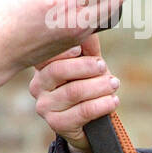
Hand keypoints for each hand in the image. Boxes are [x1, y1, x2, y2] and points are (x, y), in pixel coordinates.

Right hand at [29, 32, 119, 152]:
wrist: (90, 126)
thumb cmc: (88, 88)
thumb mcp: (89, 66)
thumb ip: (88, 48)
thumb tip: (91, 26)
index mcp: (42, 67)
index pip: (47, 55)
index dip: (62, 50)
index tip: (78, 49)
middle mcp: (37, 86)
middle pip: (58, 71)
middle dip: (86, 67)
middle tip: (104, 66)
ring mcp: (44, 106)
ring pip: (73, 92)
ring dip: (98, 86)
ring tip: (114, 84)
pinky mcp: (56, 124)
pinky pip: (82, 111)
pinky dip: (101, 105)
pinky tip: (113, 100)